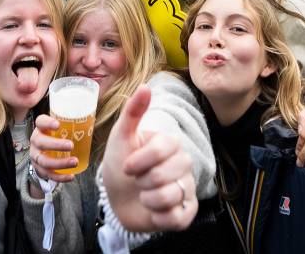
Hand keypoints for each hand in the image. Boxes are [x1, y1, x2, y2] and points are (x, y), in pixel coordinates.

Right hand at [27, 114, 76, 194]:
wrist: (44, 155)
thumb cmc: (56, 138)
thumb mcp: (59, 130)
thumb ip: (70, 125)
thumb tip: (92, 118)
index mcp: (41, 129)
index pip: (40, 122)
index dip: (47, 123)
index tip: (58, 124)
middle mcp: (35, 142)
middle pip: (40, 142)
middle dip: (55, 144)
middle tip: (71, 145)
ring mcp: (36, 156)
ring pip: (44, 161)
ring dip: (60, 163)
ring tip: (75, 162)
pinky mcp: (39, 170)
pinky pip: (48, 175)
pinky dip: (60, 177)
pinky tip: (71, 176)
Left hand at [102, 85, 196, 232]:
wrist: (117, 199)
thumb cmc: (120, 164)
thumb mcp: (121, 137)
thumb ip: (132, 112)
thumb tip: (145, 86)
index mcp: (170, 144)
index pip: (163, 148)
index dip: (140, 160)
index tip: (127, 166)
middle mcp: (183, 164)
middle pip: (166, 173)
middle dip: (142, 181)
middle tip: (137, 181)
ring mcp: (187, 188)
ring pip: (171, 196)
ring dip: (147, 199)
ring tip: (144, 196)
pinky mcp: (186, 212)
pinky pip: (177, 218)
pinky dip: (158, 217)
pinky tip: (153, 211)